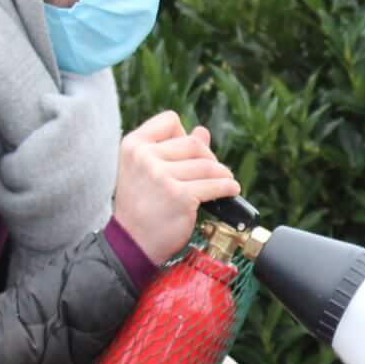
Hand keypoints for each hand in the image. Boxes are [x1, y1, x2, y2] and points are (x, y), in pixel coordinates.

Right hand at [113, 111, 242, 264]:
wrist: (133, 243)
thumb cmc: (142, 206)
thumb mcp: (147, 171)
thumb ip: (173, 149)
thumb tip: (202, 131)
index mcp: (133, 145)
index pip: (169, 120)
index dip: (184, 134)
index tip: (189, 154)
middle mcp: (145, 157)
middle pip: (193, 143)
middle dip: (209, 157)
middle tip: (212, 172)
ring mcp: (161, 176)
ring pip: (208, 165)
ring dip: (222, 174)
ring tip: (224, 182)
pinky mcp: (180, 196)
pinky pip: (216, 185)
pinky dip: (229, 187)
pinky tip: (231, 191)